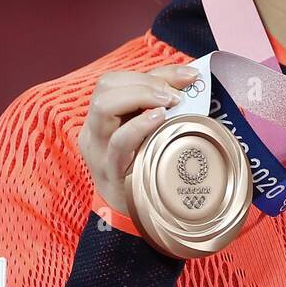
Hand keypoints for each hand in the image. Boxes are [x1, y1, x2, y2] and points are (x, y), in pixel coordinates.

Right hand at [77, 63, 199, 218]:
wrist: (134, 214)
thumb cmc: (145, 166)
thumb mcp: (149, 133)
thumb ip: (162, 106)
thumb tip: (190, 80)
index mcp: (103, 116)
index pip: (118, 80)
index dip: (154, 72)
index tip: (189, 76)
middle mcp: (95, 129)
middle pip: (105, 87)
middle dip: (146, 82)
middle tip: (176, 94)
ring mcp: (99, 150)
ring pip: (104, 107)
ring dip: (141, 96)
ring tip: (169, 103)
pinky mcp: (110, 171)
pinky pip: (119, 142)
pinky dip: (139, 125)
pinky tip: (159, 119)